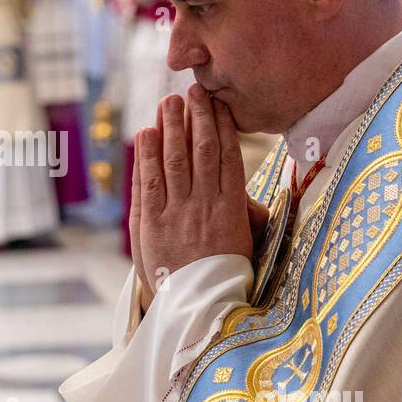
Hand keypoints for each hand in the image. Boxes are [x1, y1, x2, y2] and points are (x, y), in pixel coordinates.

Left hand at [131, 84, 252, 311]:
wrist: (200, 311)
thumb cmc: (226, 278)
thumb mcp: (248, 246)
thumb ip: (249, 217)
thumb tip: (255, 198)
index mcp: (232, 209)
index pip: (228, 157)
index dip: (222, 126)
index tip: (217, 103)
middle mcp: (205, 206)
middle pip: (201, 152)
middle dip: (196, 118)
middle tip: (192, 90)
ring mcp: (177, 214)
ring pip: (174, 162)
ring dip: (170, 128)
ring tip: (168, 102)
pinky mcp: (151, 225)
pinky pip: (149, 184)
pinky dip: (146, 157)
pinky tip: (145, 134)